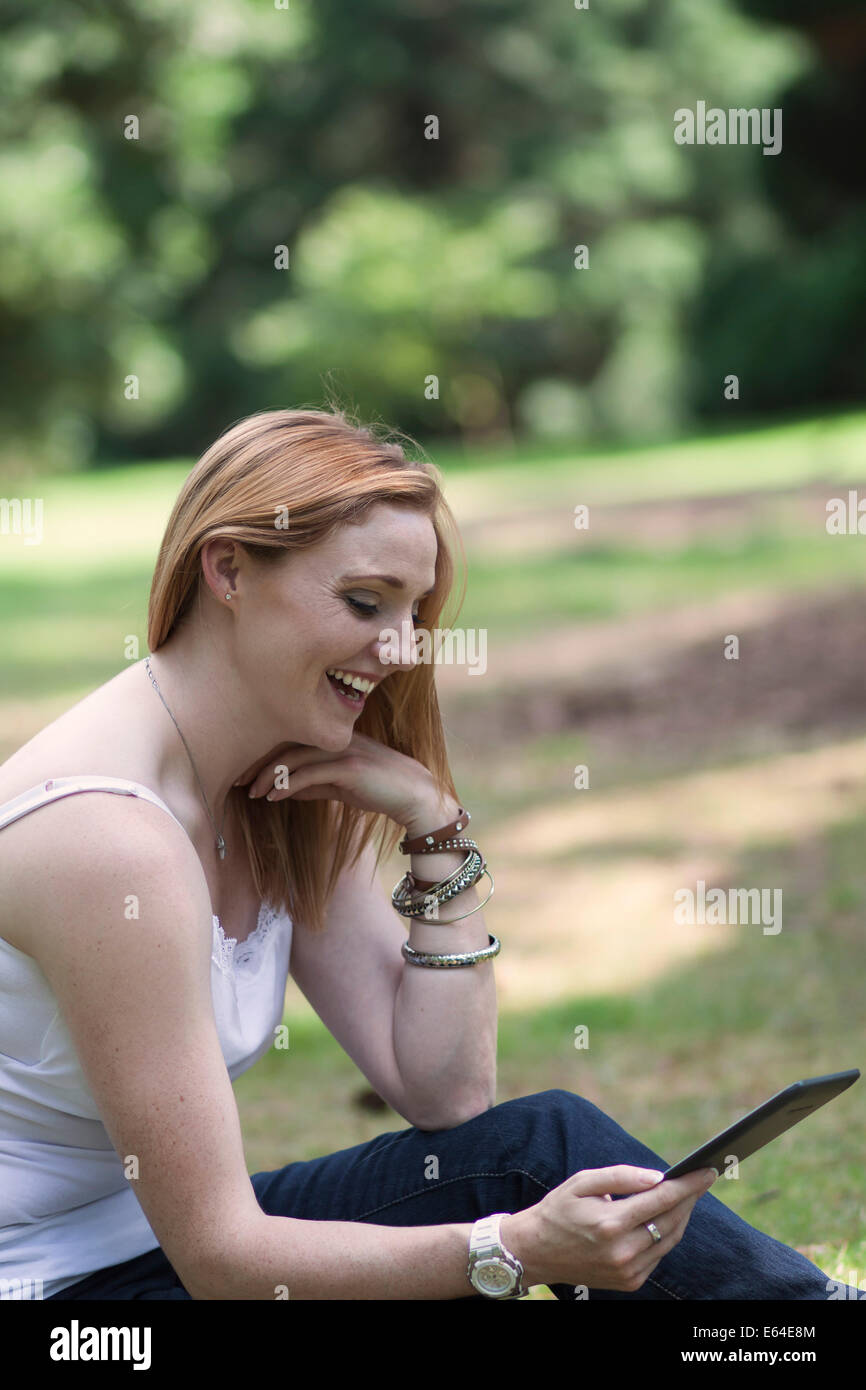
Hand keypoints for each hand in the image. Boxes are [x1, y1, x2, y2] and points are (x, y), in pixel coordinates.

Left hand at [233, 731, 440, 826]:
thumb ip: (316, 784)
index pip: (291, 738)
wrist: (415, 796)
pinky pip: (311, 773)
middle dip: (259, 762)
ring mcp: (344, 749)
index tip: (245, 771)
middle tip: (237, 779)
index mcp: (335, 736)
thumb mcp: (342, 786)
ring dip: (269, 776)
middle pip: (288, 743)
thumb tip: (287, 790)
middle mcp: (337, 737)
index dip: (265, 753)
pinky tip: (274, 797)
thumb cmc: (380, 790)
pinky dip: (288, 785)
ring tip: (252, 792)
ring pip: (295, 757)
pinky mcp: (350, 766)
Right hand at [500, 1164, 716, 1292]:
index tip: (707, 1170)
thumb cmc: (558, 1210)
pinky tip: (665, 1216)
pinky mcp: (629, 1281)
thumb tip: (657, 1176)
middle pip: (671, 1220)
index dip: (688, 1185)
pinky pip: (658, 1254)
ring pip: (669, 1239)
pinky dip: (666, 1233)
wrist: (535, 1252)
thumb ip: (622, 1176)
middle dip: (689, 1198)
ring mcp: (627, 1271)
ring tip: (687, 1194)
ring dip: (682, 1215)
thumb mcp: (583, 1182)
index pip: (661, 1200)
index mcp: (610, 1223)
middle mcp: (622, 1251)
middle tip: (701, 1178)